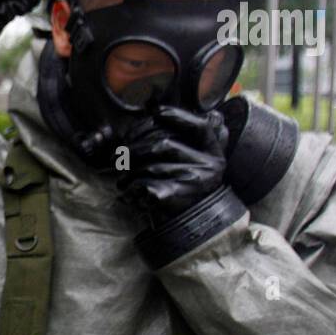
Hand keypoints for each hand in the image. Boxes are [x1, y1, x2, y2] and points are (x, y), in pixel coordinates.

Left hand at [117, 106, 228, 223]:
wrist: (190, 226)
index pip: (201, 127)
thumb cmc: (185, 188)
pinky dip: (131, 188)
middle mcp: (209, 167)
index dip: (178, 116)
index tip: (157, 111)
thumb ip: (188, 136)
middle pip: (163, 144)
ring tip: (123, 178)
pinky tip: (129, 193)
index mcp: (214, 154)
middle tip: (121, 155)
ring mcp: (193, 183)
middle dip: (135, 148)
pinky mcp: (175, 198)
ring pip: (150, 166)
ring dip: (129, 171)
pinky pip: (143, 184)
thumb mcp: (195, 161)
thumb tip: (159, 108)